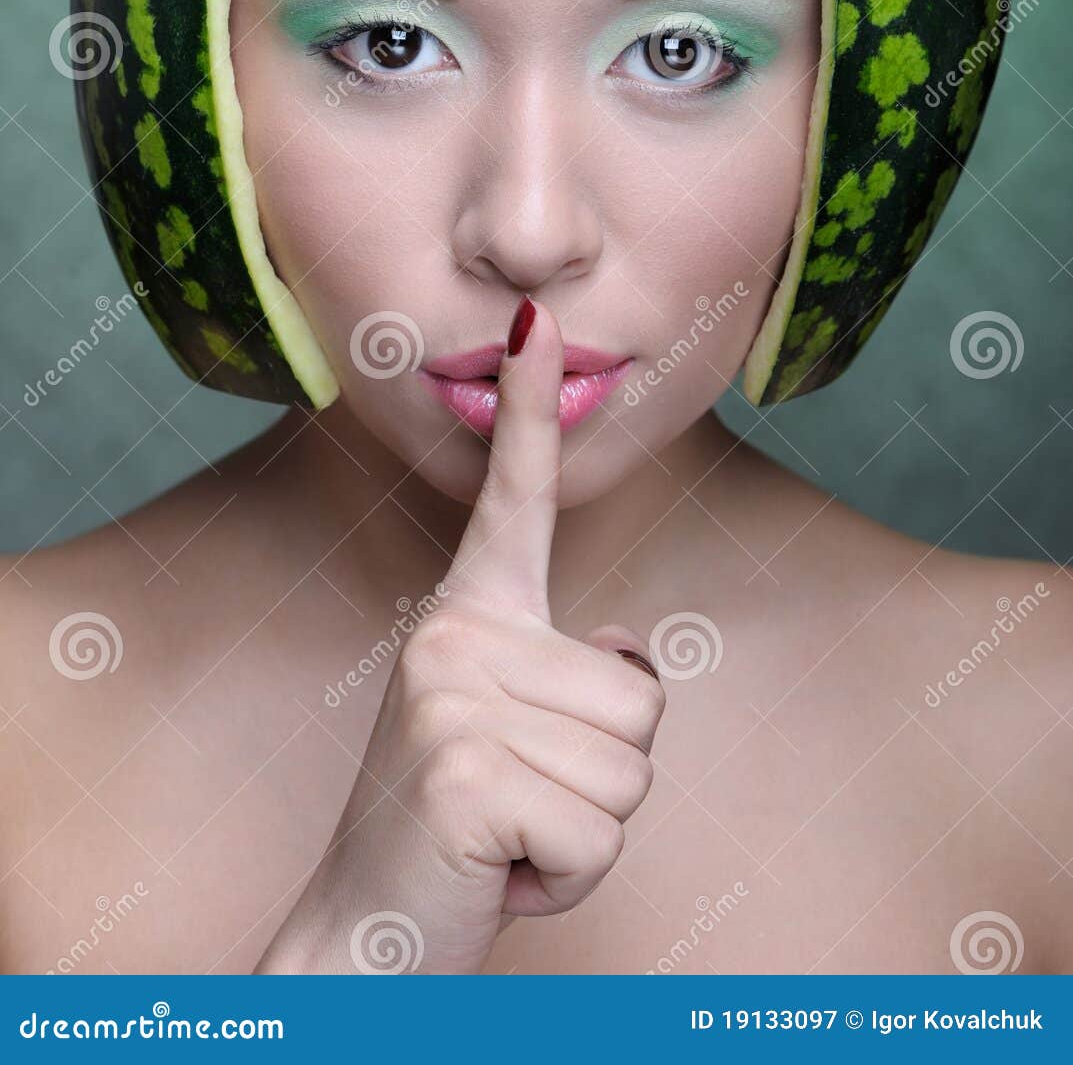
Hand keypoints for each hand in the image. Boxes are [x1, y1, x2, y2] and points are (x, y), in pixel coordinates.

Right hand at [255, 296, 664, 974]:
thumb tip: (632, 651)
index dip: (532, 406)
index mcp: (468, 616)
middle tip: (515, 805)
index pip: (515, 499)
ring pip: (633, 770)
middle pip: (640, 699)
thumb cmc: (457, 833)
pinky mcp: (465, 772)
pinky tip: (499, 872)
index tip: (539, 315)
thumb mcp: (511, 732)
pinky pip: (601, 835)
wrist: (364, 936)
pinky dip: (568, 880)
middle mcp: (453, 636)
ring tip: (505, 835)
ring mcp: (452, 698)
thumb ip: (569, 677)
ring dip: (586, 832)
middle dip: (602, 780)